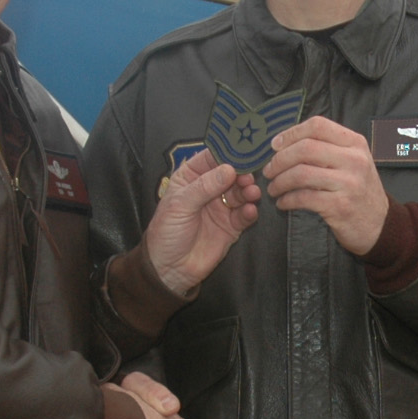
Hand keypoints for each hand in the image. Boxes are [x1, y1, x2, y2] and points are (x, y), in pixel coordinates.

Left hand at [144, 150, 259, 295]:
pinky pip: (244, 215)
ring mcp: (221, 207)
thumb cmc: (166, 232)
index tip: (242, 149)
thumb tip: (229, 170)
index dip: (226, 152)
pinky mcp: (231, 226)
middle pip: (230, 174)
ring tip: (251, 193)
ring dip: (247, 191)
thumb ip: (204, 187)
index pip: (210, 158)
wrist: (170, 269)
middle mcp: (208, 189)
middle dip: (242, 172)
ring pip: (240, 192)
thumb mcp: (180, 205)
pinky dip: (249, 211)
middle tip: (248, 176)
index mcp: (191, 177)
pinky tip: (249, 211)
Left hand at [261, 116, 388, 254]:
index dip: (291, 133)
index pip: (317, 126)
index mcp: (355, 143)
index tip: (275, 145)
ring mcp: (349, 183)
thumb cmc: (359, 190)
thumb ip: (327, 148)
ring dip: (280, 181)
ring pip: (301, 173)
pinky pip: (304, 198)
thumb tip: (284, 143)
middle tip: (269, 171)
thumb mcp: (353, 161)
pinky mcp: (340, 206)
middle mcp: (354, 159)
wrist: (380, 224)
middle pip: (305, 148)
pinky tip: (283, 203)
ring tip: (273, 188)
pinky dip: (287, 200)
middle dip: (279, 160)